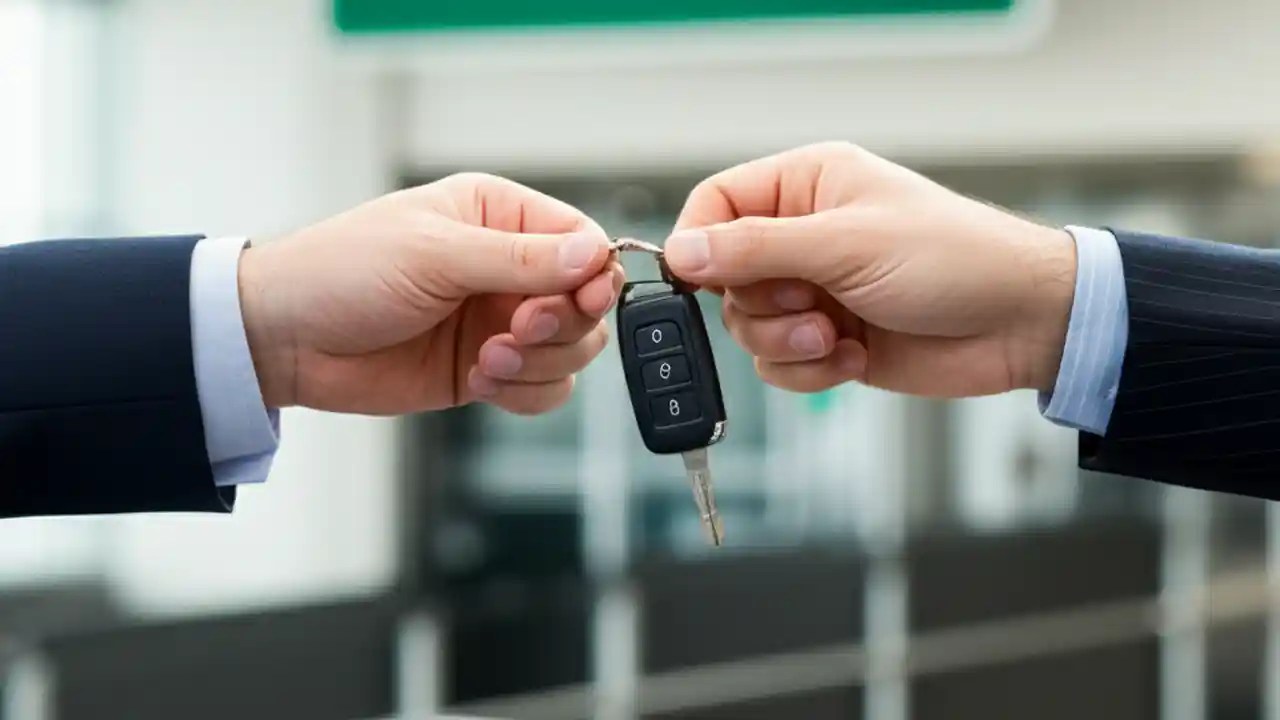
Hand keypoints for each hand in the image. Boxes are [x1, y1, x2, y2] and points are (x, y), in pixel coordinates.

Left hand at [237, 173, 622, 415]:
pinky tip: (481, 381)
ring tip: (489, 360)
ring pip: (572, 350)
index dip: (593, 275)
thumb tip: (593, 256)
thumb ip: (518, 260)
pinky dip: (525, 392)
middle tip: (517, 330)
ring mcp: (499, 321)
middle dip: (562, 324)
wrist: (287, 339)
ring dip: (541, 363)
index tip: (582, 299)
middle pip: (587, 301)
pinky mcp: (487, 369)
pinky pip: (543, 389)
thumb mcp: (434, 254)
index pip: (581, 241)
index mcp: (498, 216)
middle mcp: (507, 267)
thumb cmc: (343, 272)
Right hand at [663, 142, 1075, 397]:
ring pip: (748, 326)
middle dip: (762, 305)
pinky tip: (852, 356)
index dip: (700, 243)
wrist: (1020, 325)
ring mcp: (815, 291)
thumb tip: (683, 250)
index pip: (716, 204)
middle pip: (725, 277)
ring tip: (835, 337)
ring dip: (787, 343)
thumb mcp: (846, 244)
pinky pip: (780, 364)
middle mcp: (804, 236)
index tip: (699, 280)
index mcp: (806, 186)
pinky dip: (809, 371)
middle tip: (807, 305)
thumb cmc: (956, 259)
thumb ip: (756, 248)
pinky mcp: (828, 340)